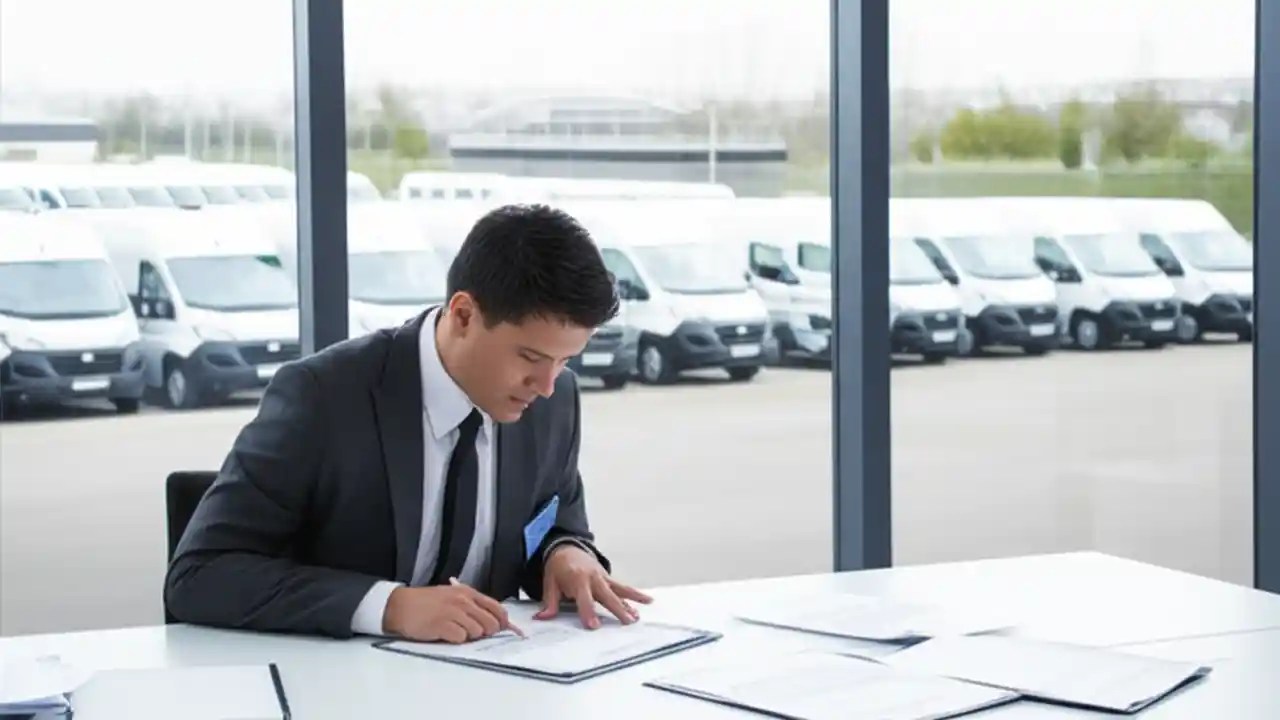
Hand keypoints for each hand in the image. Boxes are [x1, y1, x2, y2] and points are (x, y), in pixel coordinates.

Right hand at [383, 580, 521, 643]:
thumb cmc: (427, 603)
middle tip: (473, 633)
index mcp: (467, 592)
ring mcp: (453, 612)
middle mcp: (463, 601)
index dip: (502, 622)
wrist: (401, 605)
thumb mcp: (452, 596)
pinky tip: (445, 634)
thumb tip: (495, 622)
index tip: (500, 630)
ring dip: (469, 636)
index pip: (497, 608)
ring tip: (454, 631)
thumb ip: (472, 605)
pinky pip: (461, 638)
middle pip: (491, 623)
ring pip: (477, 632)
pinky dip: (456, 640)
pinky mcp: (442, 625)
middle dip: (486, 632)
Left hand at [534, 544, 652, 628]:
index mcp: (577, 579)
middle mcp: (594, 578)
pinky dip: (635, 595)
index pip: (584, 598)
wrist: (567, 547)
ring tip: (638, 616)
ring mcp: (603, 578)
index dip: (588, 612)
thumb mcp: (549, 582)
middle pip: (607, 596)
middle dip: (617, 609)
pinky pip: (623, 588)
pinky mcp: (609, 579)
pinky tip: (647, 601)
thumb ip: (549, 601)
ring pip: (619, 591)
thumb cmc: (558, 567)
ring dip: (630, 603)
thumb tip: (542, 617)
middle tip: (627, 622)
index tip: (594, 626)